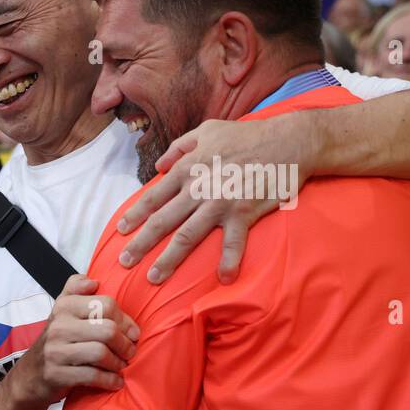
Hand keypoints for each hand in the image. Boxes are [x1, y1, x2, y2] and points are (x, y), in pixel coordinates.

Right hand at [15, 275, 137, 406]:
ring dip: (118, 363)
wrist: (29, 376)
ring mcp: (55, 351)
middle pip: (107, 330)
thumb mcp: (60, 311)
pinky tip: (116, 381)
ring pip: (101, 353)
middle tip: (130, 352)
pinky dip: (110, 380)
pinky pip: (92, 376)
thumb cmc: (55, 342)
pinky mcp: (56, 374)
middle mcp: (58, 326)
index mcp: (64, 306)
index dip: (126, 320)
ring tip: (122, 366)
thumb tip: (93, 281)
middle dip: (125, 344)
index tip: (132, 333)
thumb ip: (75, 289)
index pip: (106, 305)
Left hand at [116, 113, 314, 284]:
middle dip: (140, 243)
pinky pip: (233, 242)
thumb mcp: (208, 130)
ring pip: (187, 236)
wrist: (289, 141)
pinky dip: (229, 261)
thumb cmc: (247, 135)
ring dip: (168, 260)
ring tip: (153, 278)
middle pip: (162, 221)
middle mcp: (198, 188)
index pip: (153, 197)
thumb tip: (158, 165)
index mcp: (187, 169)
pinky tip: (223, 279)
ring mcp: (220, 203)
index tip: (120, 231)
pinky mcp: (244, 213)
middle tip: (124, 262)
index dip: (135, 215)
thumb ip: (179, 146)